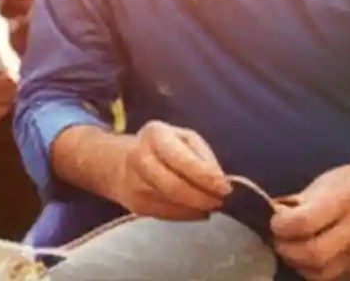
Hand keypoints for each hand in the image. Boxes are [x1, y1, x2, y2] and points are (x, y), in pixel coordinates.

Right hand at [112, 121, 231, 219]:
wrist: (123, 161)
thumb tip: (220, 181)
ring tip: (212, 205)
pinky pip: (166, 214)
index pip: (182, 160)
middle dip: (202, 197)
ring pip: (170, 203)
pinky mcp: (135, 205)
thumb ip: (203, 156)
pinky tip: (198, 210)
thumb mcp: (186, 138)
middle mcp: (140, 158)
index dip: (205, 176)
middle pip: (173, 186)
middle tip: (222, 201)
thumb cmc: (165, 146)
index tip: (226, 188)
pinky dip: (186, 215)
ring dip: (196, 207)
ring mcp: (134, 184)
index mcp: (155, 135)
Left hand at [271, 158, 349, 280]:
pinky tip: (314, 256)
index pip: (304, 223)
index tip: (275, 222)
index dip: (281, 226)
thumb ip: (300, 201)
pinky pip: (334, 277)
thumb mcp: (328, 180)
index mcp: (344, 201)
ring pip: (320, 275)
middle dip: (287, 250)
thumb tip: (272, 213)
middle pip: (312, 255)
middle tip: (280, 240)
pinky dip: (317, 270)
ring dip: (299, 264)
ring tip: (295, 249)